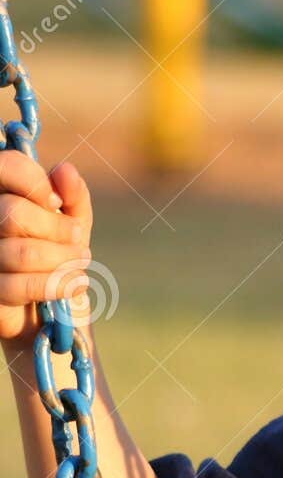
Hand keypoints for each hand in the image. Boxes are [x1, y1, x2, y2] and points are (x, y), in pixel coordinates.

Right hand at [0, 152, 93, 346]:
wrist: (54, 310)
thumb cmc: (59, 254)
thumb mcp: (72, 220)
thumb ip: (72, 194)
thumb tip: (64, 170)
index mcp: (1, 195)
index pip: (5, 166)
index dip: (35, 182)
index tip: (56, 202)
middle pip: (13, 213)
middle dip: (57, 229)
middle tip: (78, 240)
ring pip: (22, 252)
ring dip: (63, 260)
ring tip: (80, 262)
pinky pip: (21, 286)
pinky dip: (58, 285)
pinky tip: (75, 284)